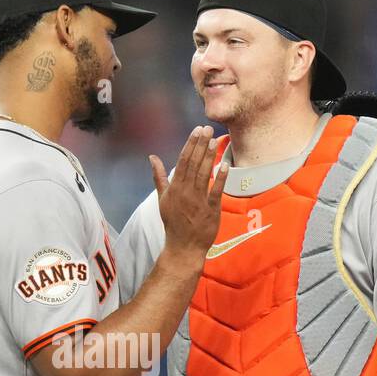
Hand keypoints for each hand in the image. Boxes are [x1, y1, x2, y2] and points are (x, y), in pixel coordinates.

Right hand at [149, 126, 229, 261]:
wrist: (183, 247)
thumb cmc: (173, 222)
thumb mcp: (163, 199)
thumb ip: (159, 177)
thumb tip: (152, 158)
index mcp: (174, 188)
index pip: (183, 161)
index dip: (190, 144)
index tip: (197, 130)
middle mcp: (185, 192)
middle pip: (193, 164)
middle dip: (201, 145)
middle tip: (207, 128)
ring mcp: (198, 201)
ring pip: (204, 174)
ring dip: (209, 156)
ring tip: (215, 140)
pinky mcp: (211, 210)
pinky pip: (215, 191)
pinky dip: (220, 178)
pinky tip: (224, 165)